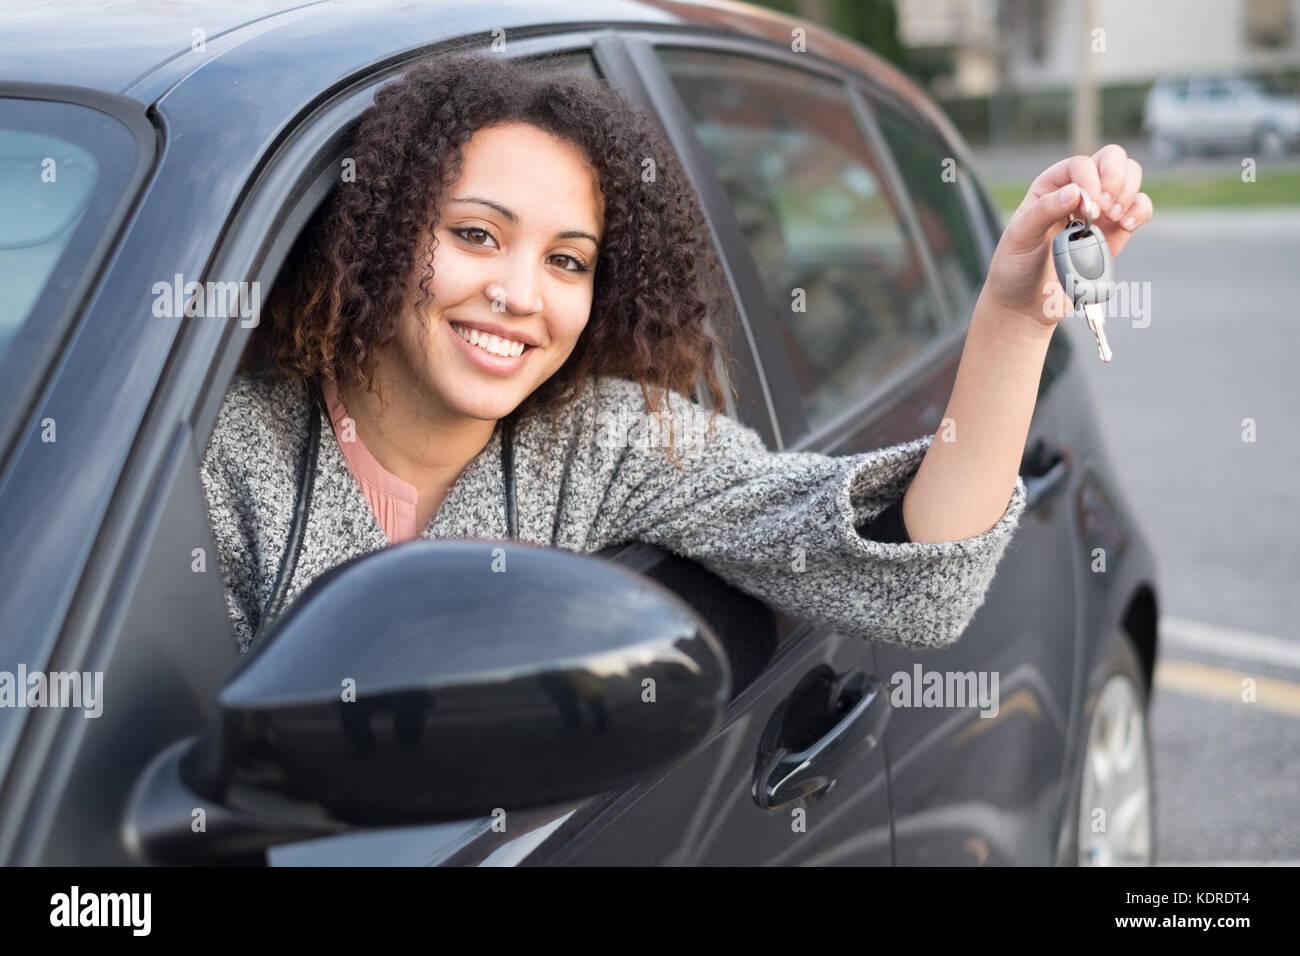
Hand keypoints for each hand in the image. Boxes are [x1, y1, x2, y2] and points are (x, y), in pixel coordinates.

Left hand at [983, 144, 1152, 329]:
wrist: (1026, 304)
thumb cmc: (1015, 268)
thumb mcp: (1019, 237)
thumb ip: (1043, 212)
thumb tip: (1075, 191)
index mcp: (1049, 187)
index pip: (1079, 164)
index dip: (1089, 180)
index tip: (1088, 210)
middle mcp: (1077, 192)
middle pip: (1112, 158)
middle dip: (1116, 177)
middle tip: (1103, 208)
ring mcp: (1099, 212)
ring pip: (1130, 177)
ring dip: (1129, 192)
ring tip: (1112, 218)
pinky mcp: (1113, 234)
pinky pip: (1139, 208)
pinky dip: (1141, 210)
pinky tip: (1127, 224)